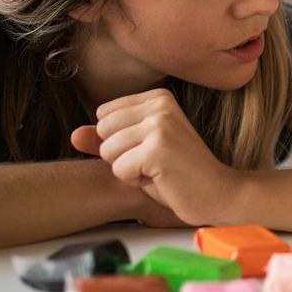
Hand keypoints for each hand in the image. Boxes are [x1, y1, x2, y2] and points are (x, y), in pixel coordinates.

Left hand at [70, 88, 237, 226]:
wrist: (218, 193)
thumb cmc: (178, 174)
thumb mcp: (138, 150)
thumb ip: (106, 140)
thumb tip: (73, 134)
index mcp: (158, 97)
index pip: (104, 115)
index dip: (120, 142)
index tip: (151, 150)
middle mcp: (160, 105)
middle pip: (103, 132)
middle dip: (121, 156)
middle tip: (154, 163)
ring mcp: (160, 125)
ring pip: (108, 152)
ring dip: (129, 170)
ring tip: (158, 170)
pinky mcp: (158, 149)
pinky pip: (120, 170)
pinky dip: (137, 182)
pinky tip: (162, 179)